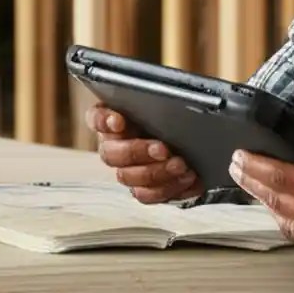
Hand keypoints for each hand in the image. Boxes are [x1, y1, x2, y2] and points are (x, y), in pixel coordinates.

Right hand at [84, 103, 203, 203]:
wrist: (197, 142)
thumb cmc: (177, 118)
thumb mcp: (170, 103)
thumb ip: (160, 99)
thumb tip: (171, 96)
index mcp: (115, 120)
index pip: (97, 118)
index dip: (103, 121)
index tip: (119, 121)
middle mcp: (115, 147)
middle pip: (111, 155)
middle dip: (137, 152)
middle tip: (163, 149)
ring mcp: (127, 170)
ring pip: (128, 178)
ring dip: (156, 173)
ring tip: (181, 165)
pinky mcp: (144, 190)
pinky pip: (147, 195)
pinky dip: (169, 189)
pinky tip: (188, 179)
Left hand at [228, 99, 293, 266]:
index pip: (283, 177)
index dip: (256, 166)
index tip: (240, 156)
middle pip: (278, 201)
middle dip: (253, 184)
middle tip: (237, 169)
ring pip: (289, 225)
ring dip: (270, 206)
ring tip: (258, 190)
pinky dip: (291, 225)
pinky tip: (290, 215)